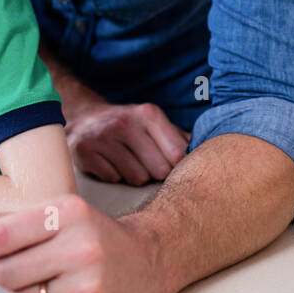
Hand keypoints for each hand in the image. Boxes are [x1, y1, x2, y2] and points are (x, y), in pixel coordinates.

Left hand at [0, 194, 164, 292]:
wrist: (145, 261)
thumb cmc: (89, 235)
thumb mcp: (49, 215)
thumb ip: (0, 223)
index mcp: (68, 214)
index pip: (2, 236)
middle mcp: (83, 249)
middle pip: (5, 273)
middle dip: (7, 272)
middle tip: (29, 266)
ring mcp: (91, 289)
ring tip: (50, 283)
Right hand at [64, 100, 190, 184]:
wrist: (85, 118)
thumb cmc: (128, 125)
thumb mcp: (153, 122)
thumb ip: (179, 137)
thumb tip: (209, 153)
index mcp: (147, 114)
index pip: (177, 153)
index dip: (177, 165)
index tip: (171, 164)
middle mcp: (124, 123)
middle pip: (159, 170)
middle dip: (156, 172)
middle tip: (147, 163)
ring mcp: (102, 137)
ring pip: (137, 178)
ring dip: (135, 176)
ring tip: (128, 162)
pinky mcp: (85, 152)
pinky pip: (113, 179)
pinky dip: (114, 175)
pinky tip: (110, 163)